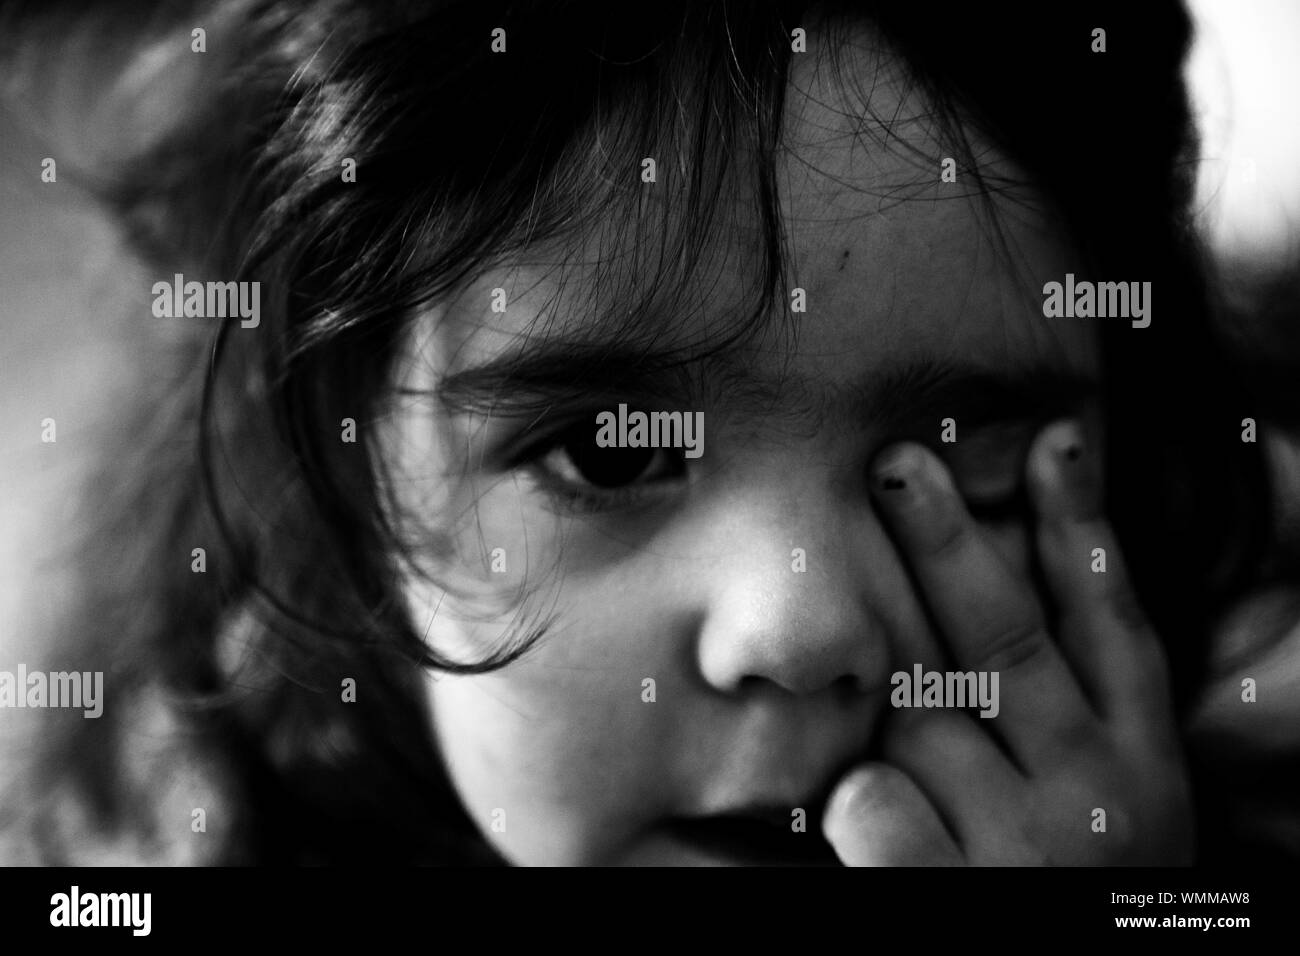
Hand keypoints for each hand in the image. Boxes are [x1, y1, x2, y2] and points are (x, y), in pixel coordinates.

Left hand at [823, 420, 1193, 864]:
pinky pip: (873, 805)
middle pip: (1005, 639)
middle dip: (947, 543)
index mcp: (1140, 762)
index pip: (1111, 623)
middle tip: (897, 466)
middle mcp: (1096, 795)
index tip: (1057, 441)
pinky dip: (862, 798)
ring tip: (887, 731)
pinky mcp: (960, 896)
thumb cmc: (1074, 893)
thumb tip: (994, 600)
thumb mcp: (1107, 808)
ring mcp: (1029, 848)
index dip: (1084, 527)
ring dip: (887, 708)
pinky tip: (864, 807)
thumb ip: (1067, 715)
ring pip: (920, 720)